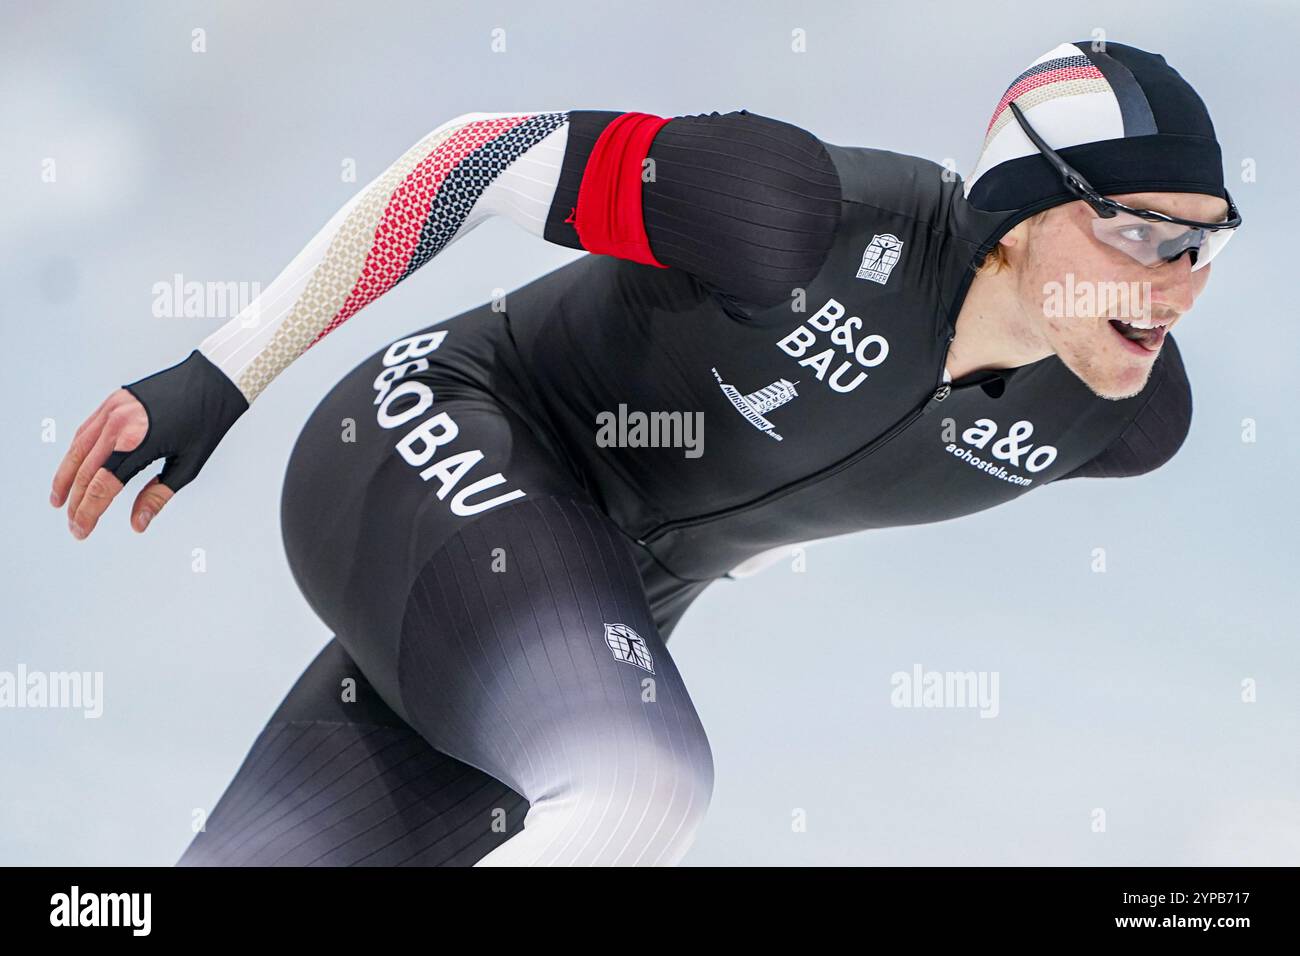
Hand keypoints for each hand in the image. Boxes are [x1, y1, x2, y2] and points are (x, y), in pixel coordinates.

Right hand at [49, 350, 248, 539]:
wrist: (213, 379)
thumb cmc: (206, 424)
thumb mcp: (188, 465)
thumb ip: (159, 495)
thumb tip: (136, 525)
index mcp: (139, 443)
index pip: (103, 486)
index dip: (88, 512)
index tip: (81, 532)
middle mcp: (119, 425)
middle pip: (86, 471)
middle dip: (76, 502)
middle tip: (73, 526)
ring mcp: (112, 409)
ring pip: (78, 449)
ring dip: (66, 478)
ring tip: (60, 501)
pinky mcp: (113, 401)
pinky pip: (86, 431)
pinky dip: (76, 453)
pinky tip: (73, 469)